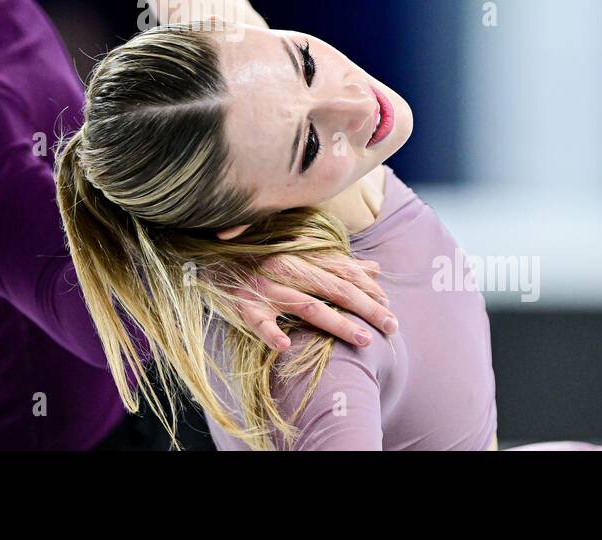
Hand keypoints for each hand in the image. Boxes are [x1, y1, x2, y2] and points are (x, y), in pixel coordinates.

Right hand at [228, 253, 396, 352]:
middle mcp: (289, 270)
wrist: (210, 256)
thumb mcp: (298, 254)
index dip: (368, 289)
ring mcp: (267, 289)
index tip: (390, 306)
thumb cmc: (259, 257)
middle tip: (392, 326)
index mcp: (302, 257)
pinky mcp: (245, 305)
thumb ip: (338, 263)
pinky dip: (270, 332)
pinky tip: (283, 346)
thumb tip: (375, 267)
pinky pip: (258, 321)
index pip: (343, 273)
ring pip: (307, 306)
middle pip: (335, 289)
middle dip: (366, 308)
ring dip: (337, 322)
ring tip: (363, 339)